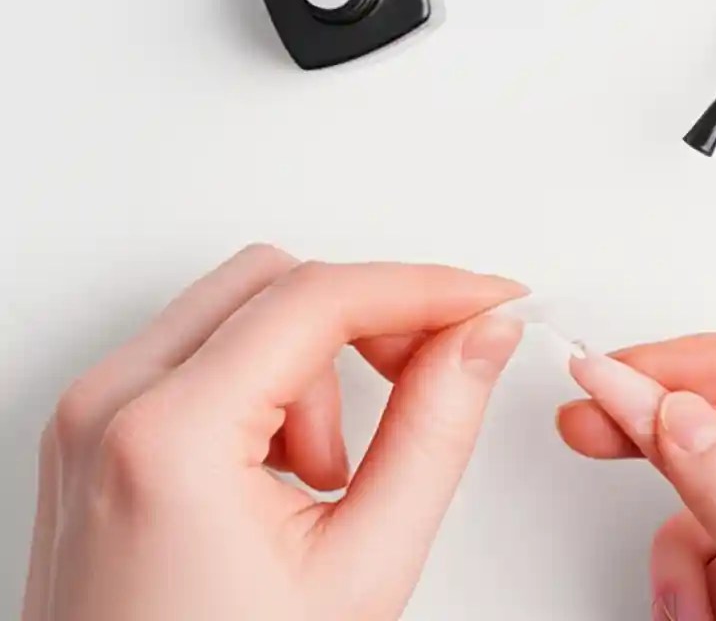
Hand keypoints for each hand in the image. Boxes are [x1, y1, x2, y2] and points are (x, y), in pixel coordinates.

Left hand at [22, 245, 527, 620]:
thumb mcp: (361, 567)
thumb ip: (432, 434)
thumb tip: (477, 342)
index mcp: (166, 437)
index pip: (317, 299)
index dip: (424, 288)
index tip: (489, 301)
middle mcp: (108, 408)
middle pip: (273, 283)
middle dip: (368, 317)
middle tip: (433, 370)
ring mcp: (91, 420)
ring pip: (236, 312)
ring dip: (315, 363)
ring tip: (332, 471)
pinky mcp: (98, 437)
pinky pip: (200, 356)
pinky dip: (268, 387)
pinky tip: (288, 470)